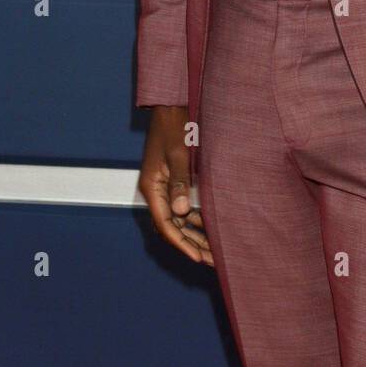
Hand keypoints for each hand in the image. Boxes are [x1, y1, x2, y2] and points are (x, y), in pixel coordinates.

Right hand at [139, 105, 213, 265]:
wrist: (171, 105)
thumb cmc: (175, 125)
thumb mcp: (178, 153)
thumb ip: (179, 182)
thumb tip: (181, 211)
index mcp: (152, 187)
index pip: (166, 224)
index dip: (182, 243)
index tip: (198, 257)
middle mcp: (156, 190)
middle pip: (173, 226)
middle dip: (191, 244)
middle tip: (212, 261)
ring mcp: (164, 186)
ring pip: (178, 218)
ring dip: (194, 234)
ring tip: (213, 250)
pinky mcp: (173, 180)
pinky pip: (182, 206)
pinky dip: (194, 219)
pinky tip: (208, 227)